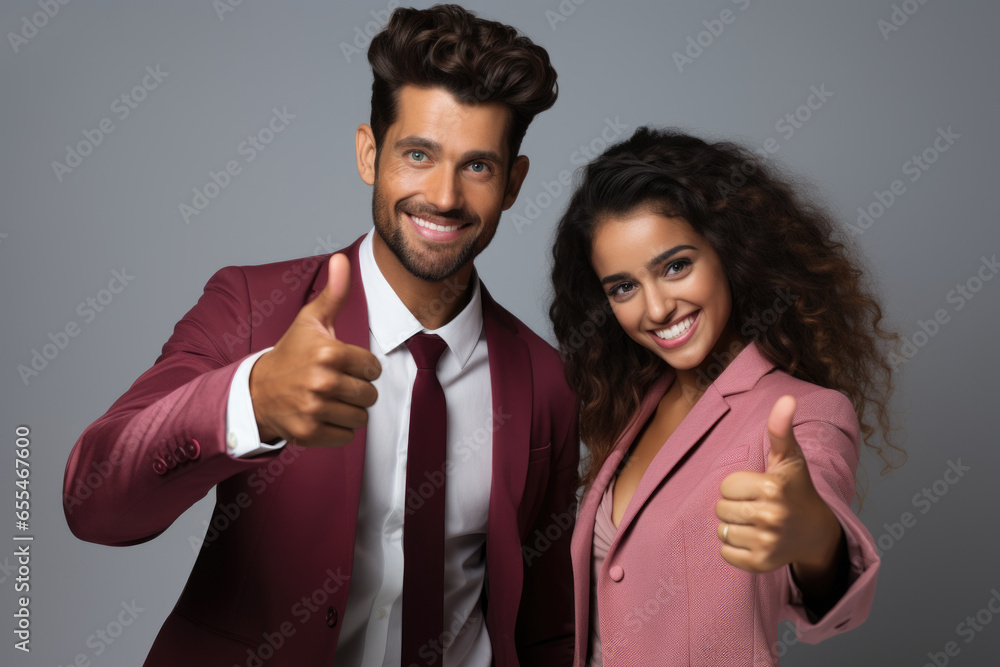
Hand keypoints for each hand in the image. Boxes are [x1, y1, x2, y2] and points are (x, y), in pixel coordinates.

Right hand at [249, 253, 380, 447]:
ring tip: (330, 399)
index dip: (363, 367)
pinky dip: (338, 429)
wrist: (257, 390)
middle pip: (370, 394)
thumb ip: (334, 292)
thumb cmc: (292, 353)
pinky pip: (346, 436)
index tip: (345, 364)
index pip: (373, 367)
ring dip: (350, 410)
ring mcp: (314, 409)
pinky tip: (322, 415)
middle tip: (337, 383)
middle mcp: (321, 382)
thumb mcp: (312, 320)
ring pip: (361, 417)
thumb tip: (342, 259)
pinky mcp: (309, 433)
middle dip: (358, 389)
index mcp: (328, 352)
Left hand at [715, 395, 842, 574]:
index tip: (758, 488)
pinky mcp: (761, 564)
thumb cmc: (796, 489)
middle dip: (734, 506)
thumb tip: (786, 398)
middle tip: (758, 506)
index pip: (725, 487)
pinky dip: (734, 548)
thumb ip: (781, 429)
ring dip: (734, 527)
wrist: (817, 533)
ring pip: (722, 530)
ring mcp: (767, 542)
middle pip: (721, 508)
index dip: (738, 486)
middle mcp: (771, 515)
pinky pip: (726, 552)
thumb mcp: (789, 458)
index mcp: (773, 486)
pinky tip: (755, 540)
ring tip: (757, 523)